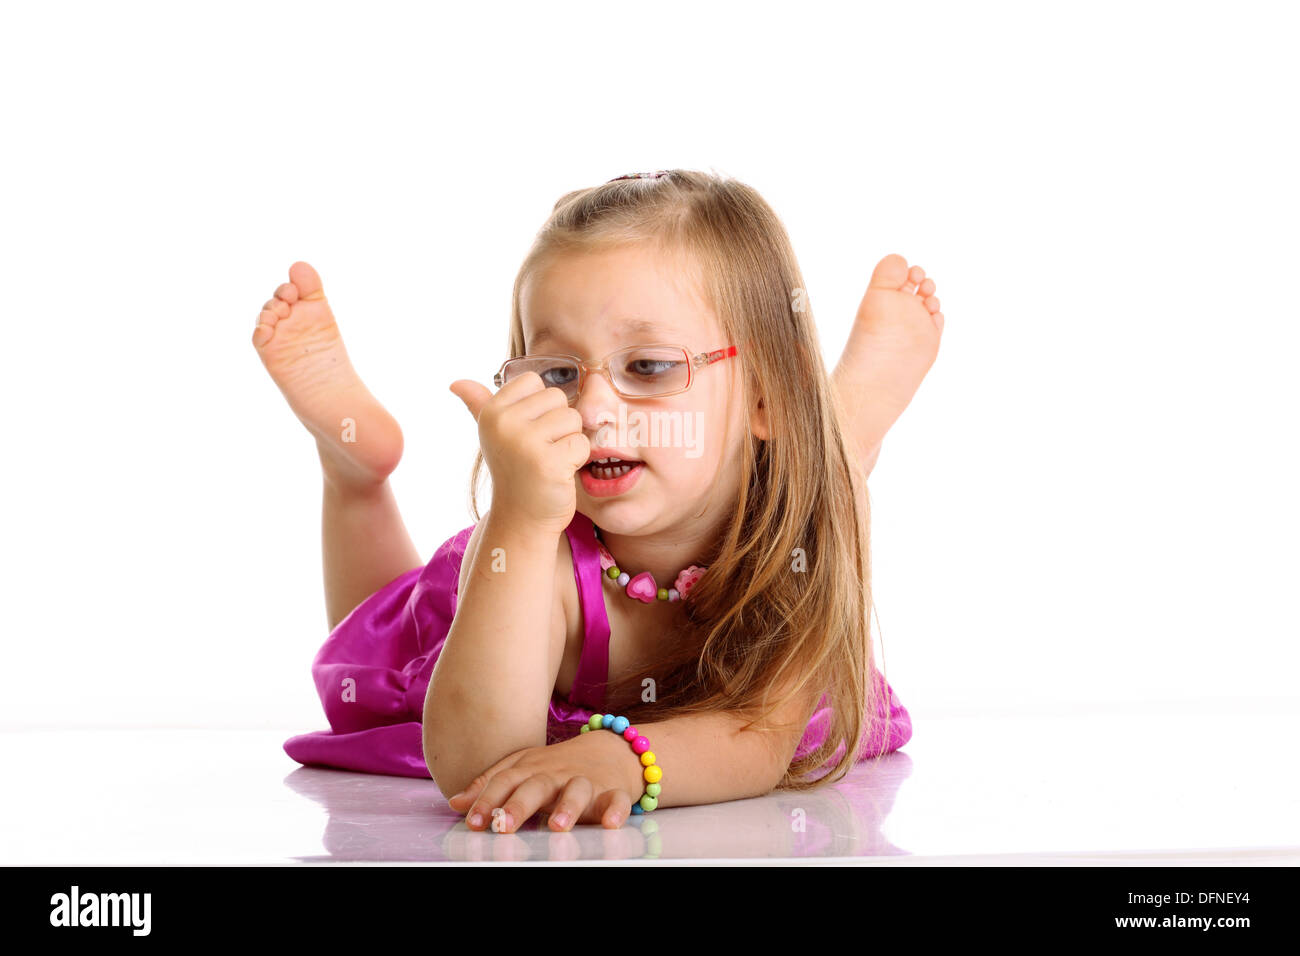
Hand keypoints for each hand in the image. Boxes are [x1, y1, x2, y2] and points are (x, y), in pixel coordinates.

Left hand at [445, 729, 643, 832]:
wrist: (611, 750)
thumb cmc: (557, 767)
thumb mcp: (523, 769)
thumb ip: (490, 785)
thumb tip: (455, 803)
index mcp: (531, 769)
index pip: (505, 781)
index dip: (487, 800)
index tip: (472, 822)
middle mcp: (556, 774)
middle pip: (536, 785)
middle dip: (519, 805)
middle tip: (503, 826)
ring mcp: (585, 782)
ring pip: (576, 790)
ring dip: (568, 807)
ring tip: (558, 826)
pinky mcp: (613, 792)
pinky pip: (617, 800)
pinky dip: (616, 811)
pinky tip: (610, 824)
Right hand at [449, 372, 589, 537]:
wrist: (521, 518)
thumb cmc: (514, 471)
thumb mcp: (494, 434)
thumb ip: (479, 404)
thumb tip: (456, 383)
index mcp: (491, 412)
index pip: (533, 381)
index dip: (540, 406)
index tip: (527, 432)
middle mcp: (504, 424)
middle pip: (557, 397)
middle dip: (557, 424)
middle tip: (540, 451)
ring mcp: (525, 443)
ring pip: (572, 419)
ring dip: (569, 441)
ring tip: (549, 461)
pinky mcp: (549, 463)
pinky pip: (581, 443)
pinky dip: (577, 460)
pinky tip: (558, 474)